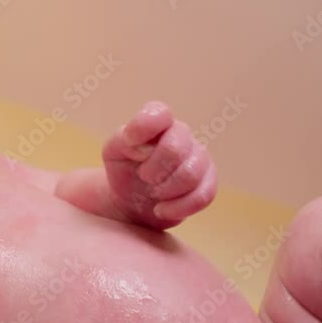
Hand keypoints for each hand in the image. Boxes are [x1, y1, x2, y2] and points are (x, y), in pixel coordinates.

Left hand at [104, 101, 216, 228]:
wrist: (133, 199)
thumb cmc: (123, 168)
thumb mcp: (113, 152)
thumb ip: (122, 140)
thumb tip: (143, 146)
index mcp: (158, 122)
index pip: (159, 113)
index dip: (144, 126)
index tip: (130, 143)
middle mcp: (182, 134)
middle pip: (174, 150)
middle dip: (153, 170)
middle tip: (143, 176)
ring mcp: (199, 157)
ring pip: (190, 175)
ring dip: (165, 190)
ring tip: (153, 193)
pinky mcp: (208, 182)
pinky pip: (202, 196)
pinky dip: (177, 208)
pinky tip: (161, 209)